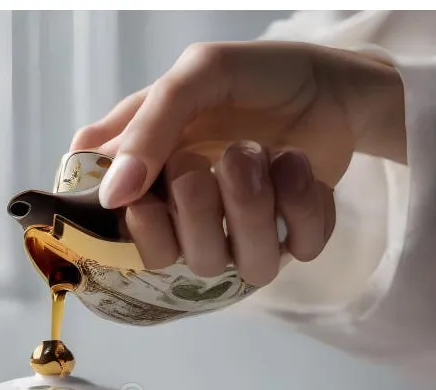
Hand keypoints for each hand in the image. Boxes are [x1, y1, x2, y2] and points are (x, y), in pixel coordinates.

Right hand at [71, 41, 404, 284]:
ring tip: (267, 152)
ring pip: (252, 267)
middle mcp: (201, 225)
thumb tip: (110, 198)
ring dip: (260, 202)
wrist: (325, 76)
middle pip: (197, 260)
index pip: (140, 251)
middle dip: (210, 206)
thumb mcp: (191, 78)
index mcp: (159, 194)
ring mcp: (250, 236)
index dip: (150, 228)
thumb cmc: (248, 78)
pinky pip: (302, 249)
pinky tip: (298, 165)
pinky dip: (305, 201)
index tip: (155, 191)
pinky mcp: (296, 236)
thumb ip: (146, 130)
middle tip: (222, 156)